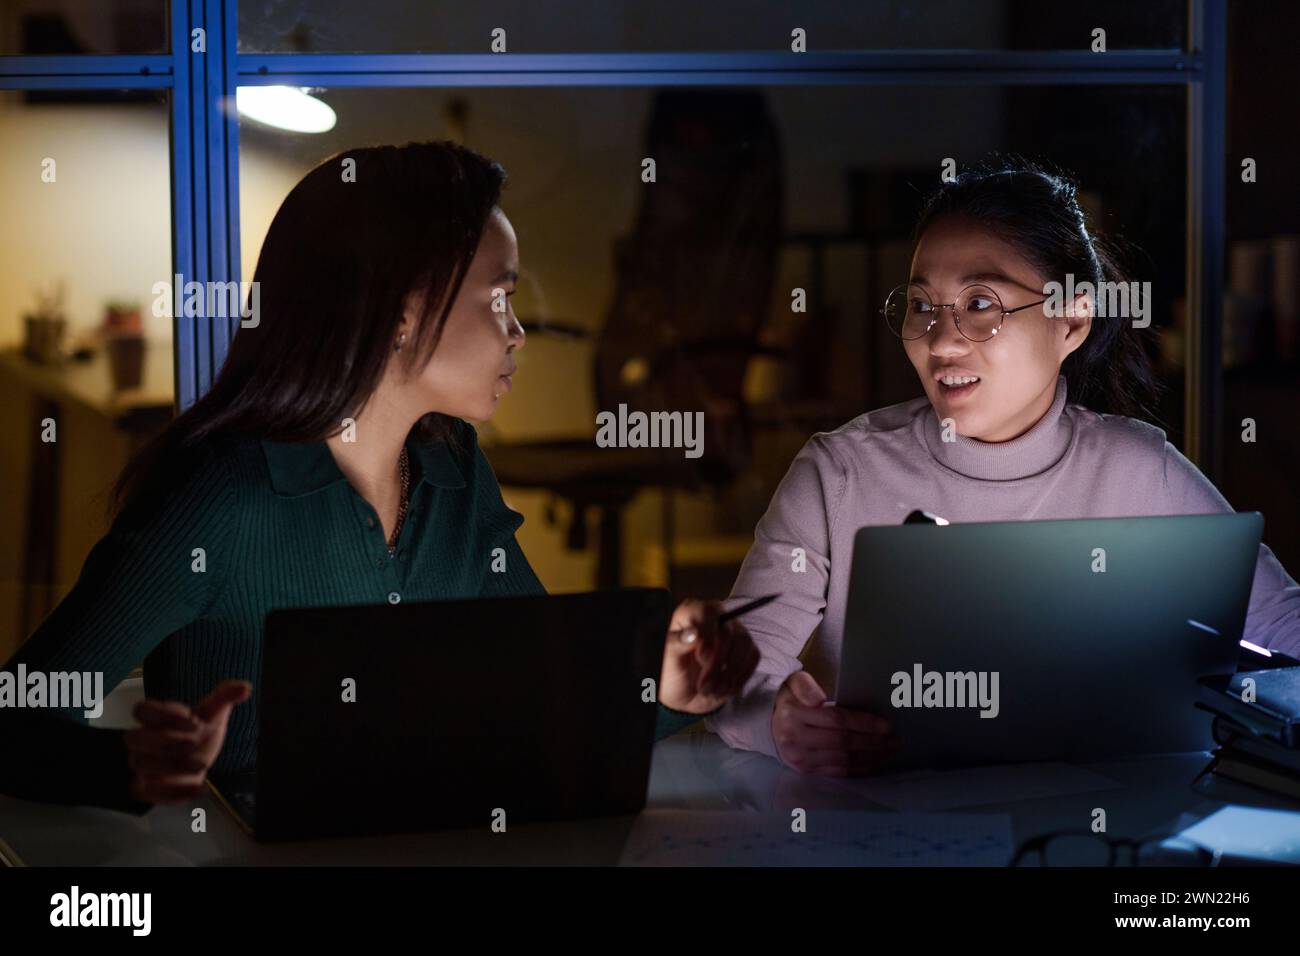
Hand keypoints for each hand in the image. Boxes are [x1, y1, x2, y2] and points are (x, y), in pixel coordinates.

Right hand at [125, 680, 251, 803]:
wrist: (197, 761)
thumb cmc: (198, 733)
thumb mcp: (213, 714)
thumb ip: (224, 697)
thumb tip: (245, 687)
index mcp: (156, 718)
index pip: (141, 710)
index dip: (162, 714)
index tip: (191, 719)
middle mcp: (144, 741)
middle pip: (133, 738)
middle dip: (164, 741)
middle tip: (193, 742)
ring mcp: (143, 765)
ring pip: (140, 764)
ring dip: (171, 765)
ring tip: (201, 764)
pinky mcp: (147, 789)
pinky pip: (149, 793)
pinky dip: (176, 793)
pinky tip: (201, 787)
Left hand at [658, 599, 759, 713]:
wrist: (686, 694)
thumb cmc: (672, 672)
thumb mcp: (667, 660)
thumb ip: (675, 644)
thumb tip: (693, 634)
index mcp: (693, 614)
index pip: (707, 612)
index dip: (708, 634)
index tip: (702, 657)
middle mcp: (717, 618)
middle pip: (727, 631)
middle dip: (716, 663)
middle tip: (703, 685)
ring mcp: (735, 632)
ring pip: (743, 645)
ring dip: (729, 674)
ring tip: (710, 691)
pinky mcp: (747, 649)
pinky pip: (753, 658)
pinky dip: (739, 677)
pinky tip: (724, 689)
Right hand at [771, 671, 898, 776]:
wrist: (767, 722)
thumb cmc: (790, 699)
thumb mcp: (794, 683)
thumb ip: (806, 686)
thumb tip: (818, 699)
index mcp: (793, 715)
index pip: (835, 720)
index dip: (863, 724)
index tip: (886, 725)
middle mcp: (794, 740)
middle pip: (842, 743)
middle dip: (873, 743)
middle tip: (895, 740)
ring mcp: (799, 759)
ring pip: (842, 761)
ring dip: (870, 758)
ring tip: (889, 751)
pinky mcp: (805, 771)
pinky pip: (837, 772)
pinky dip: (858, 769)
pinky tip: (874, 763)